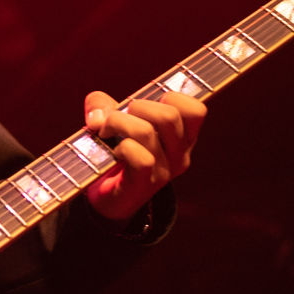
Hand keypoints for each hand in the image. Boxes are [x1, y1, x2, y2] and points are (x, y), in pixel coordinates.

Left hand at [82, 89, 205, 222]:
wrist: (110, 198)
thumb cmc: (117, 151)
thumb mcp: (113, 120)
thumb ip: (102, 106)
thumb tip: (98, 114)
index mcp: (183, 137)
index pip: (196, 110)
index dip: (172, 96)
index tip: (149, 101)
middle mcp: (180, 155)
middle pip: (168, 115)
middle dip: (137, 106)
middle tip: (120, 117)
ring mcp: (164, 172)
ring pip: (146, 132)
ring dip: (117, 123)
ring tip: (106, 131)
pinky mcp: (145, 184)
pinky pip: (139, 158)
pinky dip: (122, 147)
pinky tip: (114, 151)